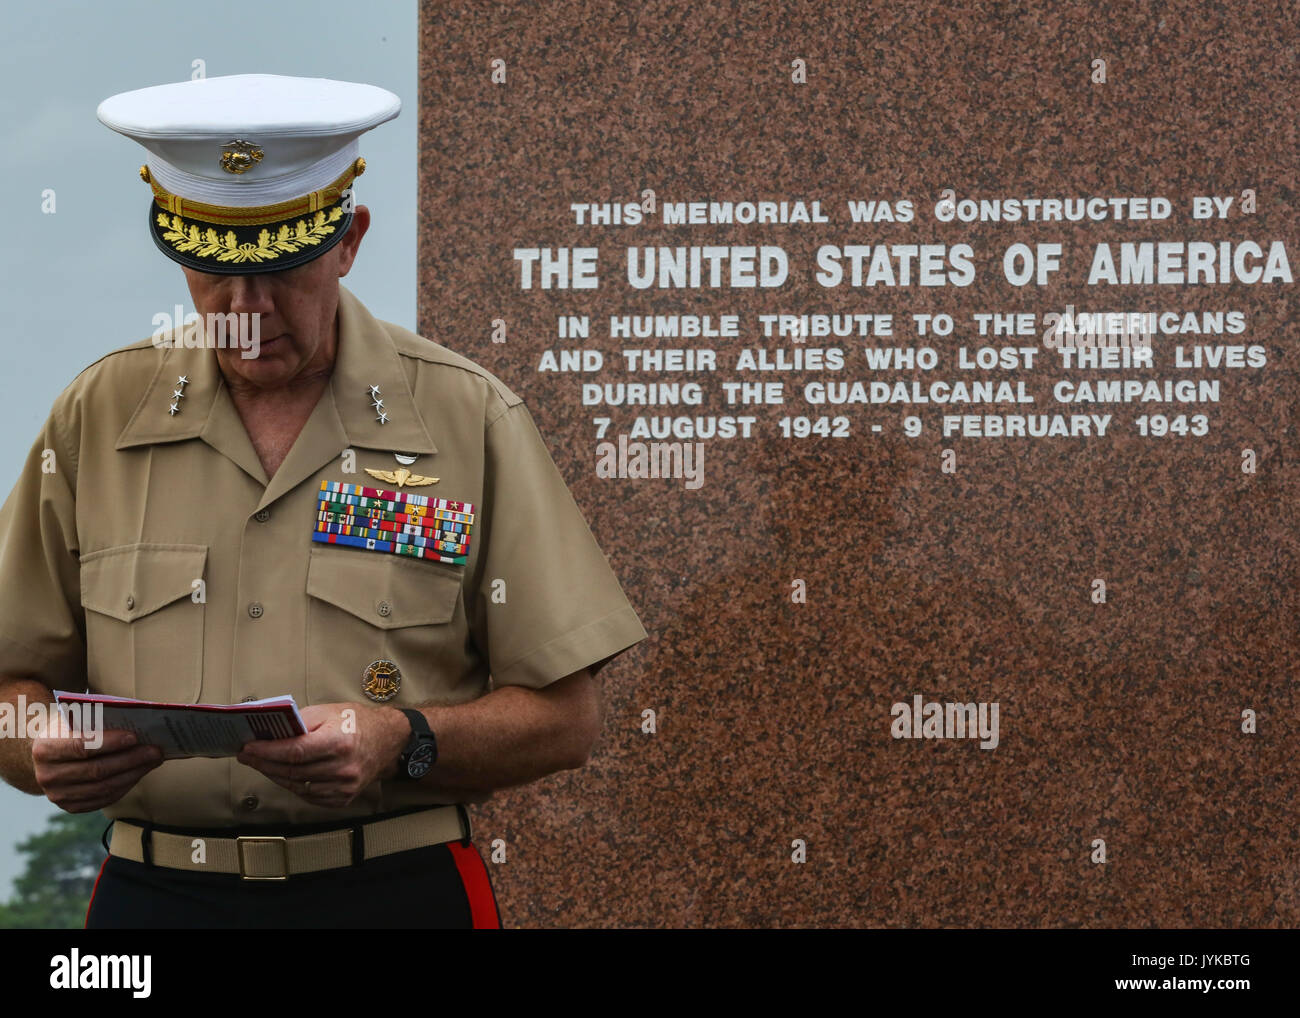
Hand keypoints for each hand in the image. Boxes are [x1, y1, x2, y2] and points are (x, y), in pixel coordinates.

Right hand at [32, 720, 163, 813]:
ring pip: (104, 787)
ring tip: (154, 760)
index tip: (134, 736)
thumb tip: (138, 720)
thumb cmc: (70, 729)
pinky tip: (141, 771)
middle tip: (155, 750)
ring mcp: (58, 795)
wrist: (50, 755)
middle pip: (96, 770)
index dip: (109, 743)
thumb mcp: (75, 718)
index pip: (80, 747)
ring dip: (134, 773)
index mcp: (44, 748)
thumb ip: (96, 719)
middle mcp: (47, 776)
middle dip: (130, 760)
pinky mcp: (72, 807)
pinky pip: (105, 798)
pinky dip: (127, 784)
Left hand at [235, 702, 409, 807]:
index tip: (248, 748)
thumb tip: (268, 732)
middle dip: (264, 763)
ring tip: (262, 764)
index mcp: (339, 743)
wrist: (388, 740)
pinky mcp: (343, 798)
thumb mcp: (328, 712)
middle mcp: (343, 768)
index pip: (294, 752)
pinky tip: (284, 774)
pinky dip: (294, 785)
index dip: (267, 752)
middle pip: (292, 771)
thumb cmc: (357, 722)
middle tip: (248, 755)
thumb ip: (298, 722)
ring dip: (276, 775)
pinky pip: (309, 796)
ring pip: (297, 786)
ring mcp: (344, 787)